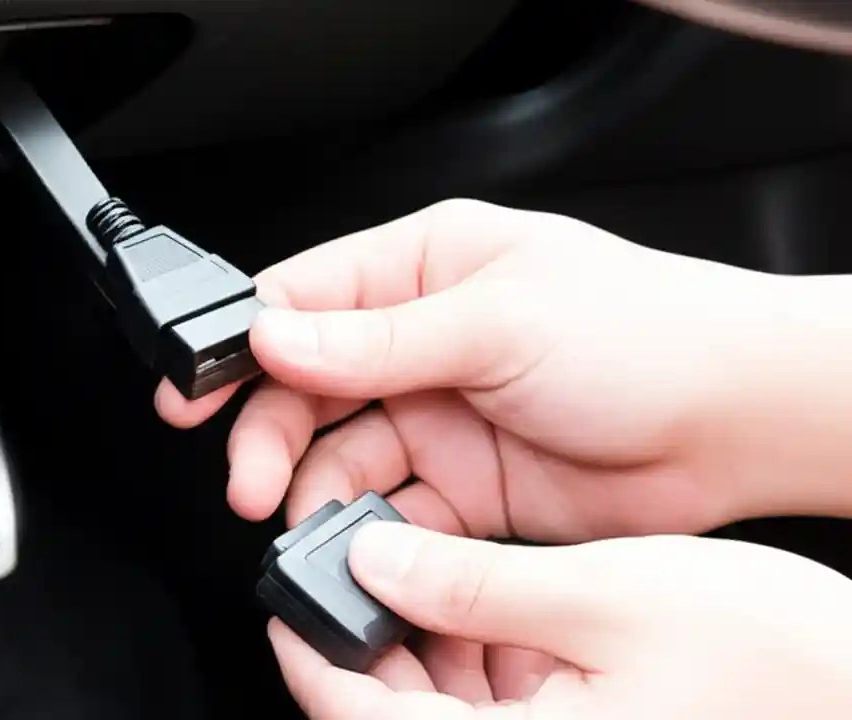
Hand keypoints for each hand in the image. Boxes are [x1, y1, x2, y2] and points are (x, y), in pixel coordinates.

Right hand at [158, 199, 845, 535]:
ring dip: (312, 490)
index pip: (302, 298)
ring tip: (302, 520)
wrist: (737, 423)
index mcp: (426, 267)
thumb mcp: (498, 322)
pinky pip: (389, 509)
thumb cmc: (646, 334)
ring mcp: (440, 413)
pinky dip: (364, 530)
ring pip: (340, 454)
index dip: (241, 345)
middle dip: (269, 433)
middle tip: (248, 478)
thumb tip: (275, 337)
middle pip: (307, 386)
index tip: (195, 391)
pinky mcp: (462, 482)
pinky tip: (359, 543)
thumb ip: (376, 341)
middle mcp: (422, 338)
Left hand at [269, 523, 851, 718]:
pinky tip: (498, 611)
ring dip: (427, 648)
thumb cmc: (771, 660)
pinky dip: (481, 663)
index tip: (285, 601)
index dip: (309, 657)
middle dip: (372, 642)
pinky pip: (498, 715)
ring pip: (444, 715)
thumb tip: (374, 562)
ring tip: (433, 572)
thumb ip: (475, 584)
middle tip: (364, 563)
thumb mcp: (607, 598)